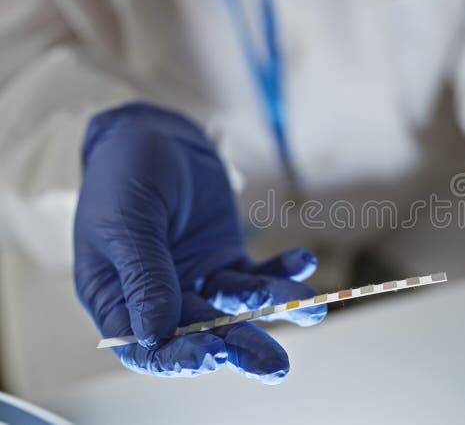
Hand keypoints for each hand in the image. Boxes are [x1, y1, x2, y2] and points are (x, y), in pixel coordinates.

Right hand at [74, 103, 325, 383]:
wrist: (155, 135)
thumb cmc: (125, 173)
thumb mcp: (126, 219)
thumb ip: (144, 274)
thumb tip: (156, 333)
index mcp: (117, 299)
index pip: (147, 347)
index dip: (180, 357)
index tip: (215, 352)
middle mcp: (159, 299)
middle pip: (201, 335)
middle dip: (242, 347)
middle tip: (277, 366)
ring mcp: (198, 280)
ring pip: (238, 307)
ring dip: (273, 308)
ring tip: (309, 307)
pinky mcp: (227, 260)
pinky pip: (258, 275)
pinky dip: (282, 272)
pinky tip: (303, 263)